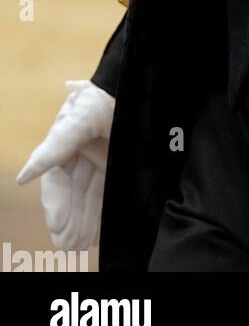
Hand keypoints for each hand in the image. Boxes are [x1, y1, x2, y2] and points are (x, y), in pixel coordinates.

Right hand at [16, 80, 114, 250]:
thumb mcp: (84, 115)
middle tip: (69, 244)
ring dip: (84, 220)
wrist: (148, 81)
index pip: (57, 178)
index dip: (56, 203)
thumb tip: (24, 176)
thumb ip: (57, 144)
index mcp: (67, 139)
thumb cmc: (112, 92)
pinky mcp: (121, 162)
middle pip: (73, 191)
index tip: (59, 225)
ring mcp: (102, 157)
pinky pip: (108, 191)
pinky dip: (102, 212)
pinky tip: (98, 231)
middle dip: (70, 219)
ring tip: (80, 243)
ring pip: (90, 195)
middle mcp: (83, 151)